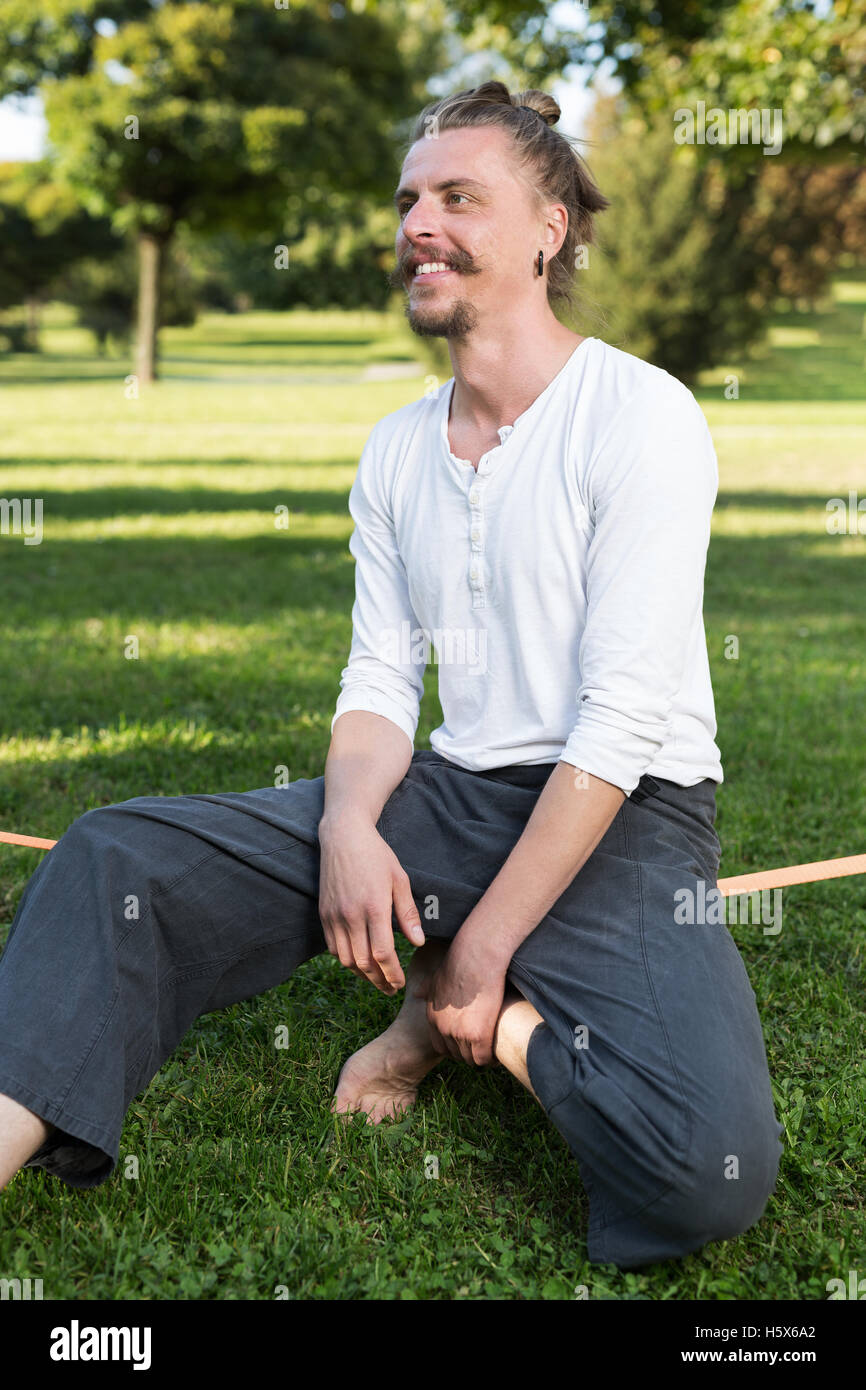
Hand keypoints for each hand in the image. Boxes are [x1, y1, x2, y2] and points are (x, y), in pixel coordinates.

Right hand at [318, 817, 424, 993]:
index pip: (383, 954)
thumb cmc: (376, 855)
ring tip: (377, 980)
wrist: (343, 836)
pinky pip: (333, 947)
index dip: (392, 974)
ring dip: (362, 975)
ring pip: (346, 959)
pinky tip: (359, 963)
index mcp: (374, 907)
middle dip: (379, 981)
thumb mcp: (399, 879)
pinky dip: (346, 961)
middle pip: (364, 962)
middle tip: (391, 989)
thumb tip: (418, 942)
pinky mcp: (324, 914)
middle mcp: (351, 915)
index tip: (400, 983)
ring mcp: (334, 916)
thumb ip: (407, 913)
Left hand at [416, 934, 505, 1067]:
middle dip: (469, 1054)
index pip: (441, 1046)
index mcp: (433, 1016)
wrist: (477, 956)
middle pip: (456, 1055)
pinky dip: (492, 1059)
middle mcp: (442, 1028)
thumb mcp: (436, 976)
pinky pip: (484, 1059)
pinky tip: (499, 1053)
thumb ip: (426, 988)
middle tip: (484, 1049)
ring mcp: (458, 1033)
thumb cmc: (461, 961)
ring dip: (481, 1058)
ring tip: (494, 1052)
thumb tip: (417, 992)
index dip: (456, 1047)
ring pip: (471, 1060)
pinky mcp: (477, 1035)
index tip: (468, 1043)